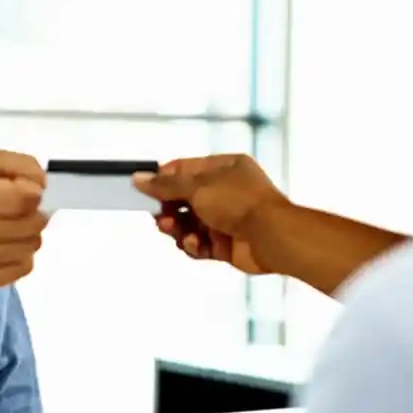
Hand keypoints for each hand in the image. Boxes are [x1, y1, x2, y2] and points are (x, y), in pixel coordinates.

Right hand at [0, 150, 48, 290]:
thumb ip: (23, 164)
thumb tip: (43, 185)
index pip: (20, 198)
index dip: (36, 194)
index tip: (32, 192)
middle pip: (28, 226)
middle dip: (37, 216)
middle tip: (26, 210)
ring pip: (29, 248)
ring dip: (31, 235)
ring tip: (14, 227)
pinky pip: (24, 268)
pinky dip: (23, 255)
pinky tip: (7, 245)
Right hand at [133, 154, 289, 274]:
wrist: (272, 236)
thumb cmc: (243, 203)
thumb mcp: (197, 187)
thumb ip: (166, 185)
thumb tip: (140, 178)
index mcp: (225, 167)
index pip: (185, 169)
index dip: (163, 179)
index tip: (143, 188)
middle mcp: (227, 191)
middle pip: (185, 199)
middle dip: (168, 208)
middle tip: (158, 215)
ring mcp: (227, 219)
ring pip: (190, 224)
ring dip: (178, 228)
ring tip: (171, 230)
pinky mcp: (227, 244)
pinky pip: (201, 244)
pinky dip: (193, 245)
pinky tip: (194, 243)